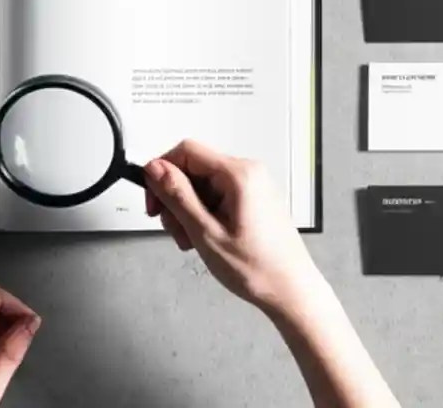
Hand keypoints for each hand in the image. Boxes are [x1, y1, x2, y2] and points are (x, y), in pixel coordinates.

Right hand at [144, 139, 319, 313]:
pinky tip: (204, 238)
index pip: (186, 151)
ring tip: (192, 240)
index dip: (161, 172)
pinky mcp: (252, 200)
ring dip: (187, 211)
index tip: (152, 199)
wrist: (291, 291)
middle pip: (193, 169)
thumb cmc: (258, 268)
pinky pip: (217, 196)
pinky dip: (203, 215)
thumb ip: (177, 196)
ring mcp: (252, 186)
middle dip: (175, 198)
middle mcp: (248, 173)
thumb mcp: (205, 232)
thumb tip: (154, 169)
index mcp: (239, 175)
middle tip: (174, 228)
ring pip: (202, 185)